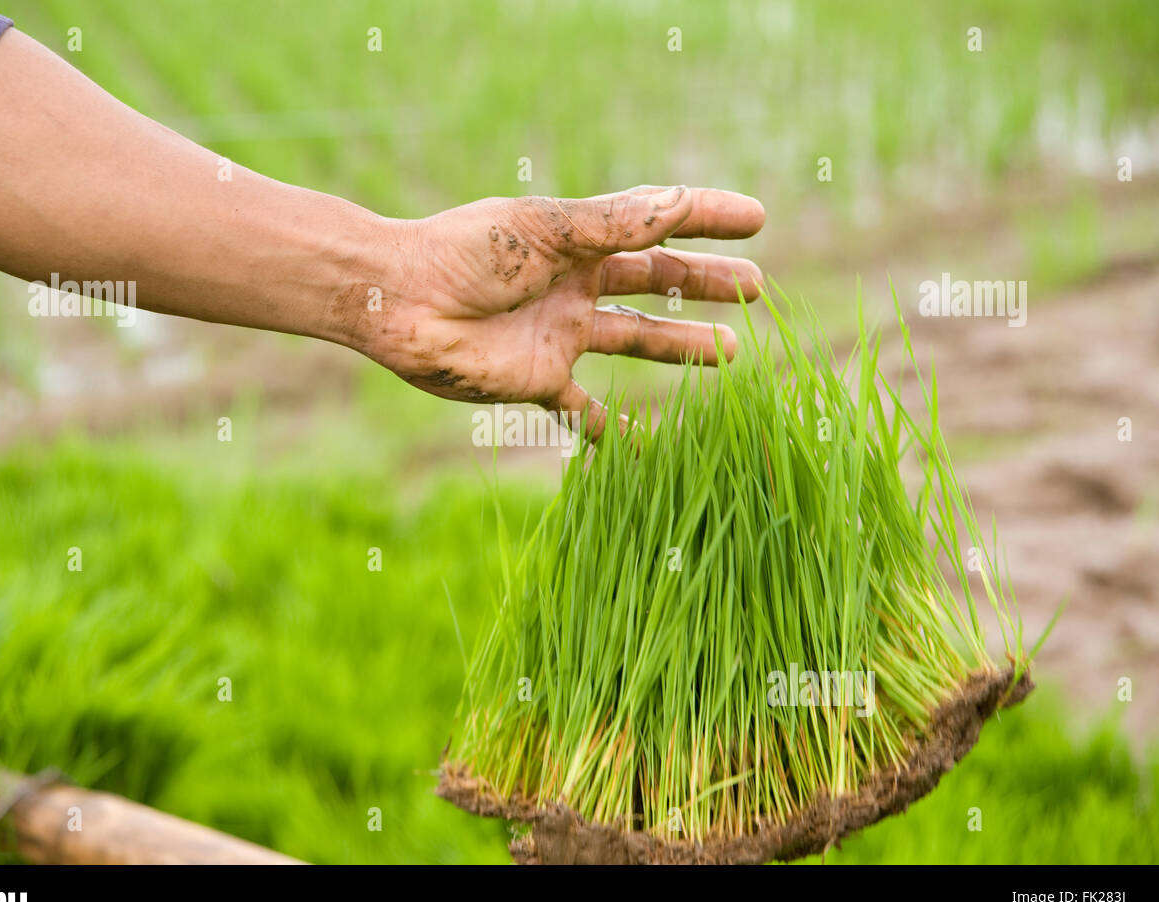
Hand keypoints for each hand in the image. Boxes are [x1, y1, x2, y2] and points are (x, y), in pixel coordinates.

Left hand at [359, 185, 764, 438]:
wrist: (401, 302)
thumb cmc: (466, 252)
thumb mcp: (547, 229)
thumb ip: (614, 223)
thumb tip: (683, 201)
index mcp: (578, 239)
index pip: (658, 224)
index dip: (708, 219)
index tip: (757, 219)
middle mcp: (575, 284)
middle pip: (655, 284)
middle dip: (704, 285)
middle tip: (756, 290)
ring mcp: (560, 334)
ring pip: (634, 341)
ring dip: (680, 347)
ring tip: (730, 353)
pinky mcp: (537, 379)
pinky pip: (582, 410)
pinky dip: (609, 430)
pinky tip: (642, 443)